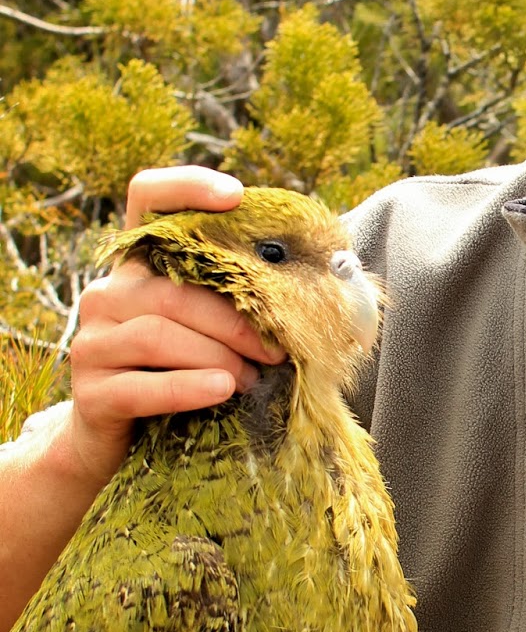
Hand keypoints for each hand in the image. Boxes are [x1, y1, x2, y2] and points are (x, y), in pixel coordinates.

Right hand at [65, 168, 286, 486]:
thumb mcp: (208, 335)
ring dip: (219, 357)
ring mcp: (93, 342)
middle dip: (236, 321)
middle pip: (173, 291)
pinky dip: (189, 387)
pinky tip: (223, 390)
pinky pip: (145, 385)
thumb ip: (240, 303)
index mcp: (138, 268)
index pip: (147, 200)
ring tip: (253, 379)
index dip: (186, 187)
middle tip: (278, 350)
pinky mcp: (92, 391)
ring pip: (160, 335)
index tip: (236, 196)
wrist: (118, 444)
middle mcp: (107, 294)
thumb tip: (328, 283)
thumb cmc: (179, 378)